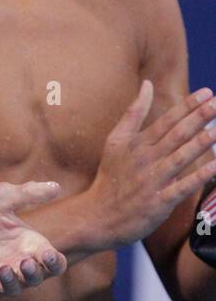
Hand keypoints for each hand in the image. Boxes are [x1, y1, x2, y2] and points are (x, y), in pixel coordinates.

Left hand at [0, 180, 66, 300]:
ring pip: (11, 290)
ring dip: (11, 283)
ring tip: (3, 268)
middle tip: (25, 263)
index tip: (48, 254)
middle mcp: (14, 265)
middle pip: (35, 279)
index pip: (52, 262)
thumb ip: (27, 193)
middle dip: (34, 274)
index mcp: (27, 246)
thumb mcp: (0, 197)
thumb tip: (57, 186)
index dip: (54, 262)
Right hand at [87, 81, 215, 247]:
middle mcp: (145, 160)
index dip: (187, 106)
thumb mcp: (115, 141)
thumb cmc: (109, 177)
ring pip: (180, 158)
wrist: (96, 216)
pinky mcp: (158, 202)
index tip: (206, 92)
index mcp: (136, 144)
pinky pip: (182, 187)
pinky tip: (215, 166)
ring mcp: (152, 181)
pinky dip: (198, 176)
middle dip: (198, 118)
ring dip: (201, 144)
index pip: (166, 120)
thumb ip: (134, 113)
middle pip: (176, 135)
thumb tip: (147, 84)